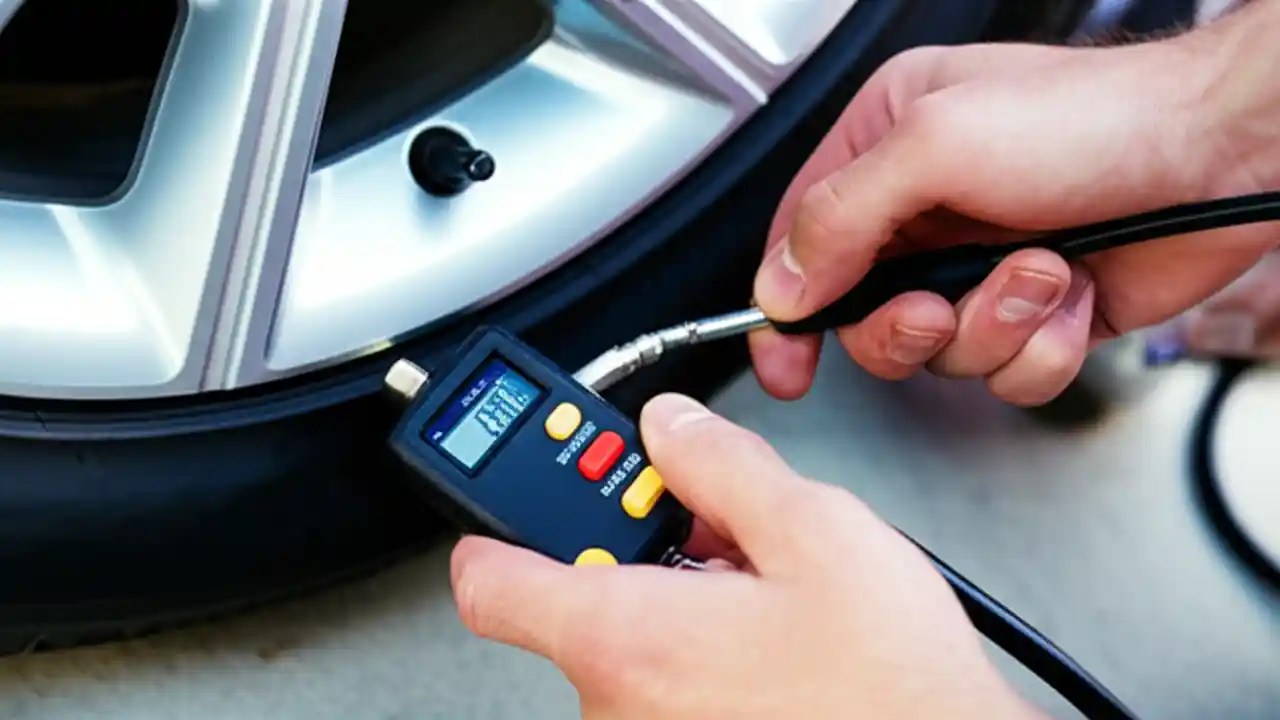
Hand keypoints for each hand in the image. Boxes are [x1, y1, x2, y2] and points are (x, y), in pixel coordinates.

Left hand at [449, 394, 1041, 719]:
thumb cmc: (890, 689)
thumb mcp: (817, 534)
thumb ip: (721, 465)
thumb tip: (670, 428)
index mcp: (626, 639)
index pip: (489, 579)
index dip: (497, 522)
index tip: (524, 491)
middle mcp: (615, 706)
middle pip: (578, 595)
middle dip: (642, 545)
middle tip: (713, 527)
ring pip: (628, 641)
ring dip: (679, 599)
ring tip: (762, 592)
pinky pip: (659, 686)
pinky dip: (696, 651)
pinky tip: (763, 640)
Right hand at [751, 6, 1279, 405]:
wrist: (1220, 154)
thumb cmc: (1095, 118)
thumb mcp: (936, 145)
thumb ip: (839, 217)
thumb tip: (782, 284)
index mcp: (886, 148)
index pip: (801, 241)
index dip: (784, 307)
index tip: (783, 361)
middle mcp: (928, 212)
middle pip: (866, 316)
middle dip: (909, 326)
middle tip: (938, 306)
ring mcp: (981, 267)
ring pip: (941, 354)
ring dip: (994, 324)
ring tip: (1042, 270)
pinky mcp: (1034, 314)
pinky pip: (1007, 373)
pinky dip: (1042, 345)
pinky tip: (1074, 292)